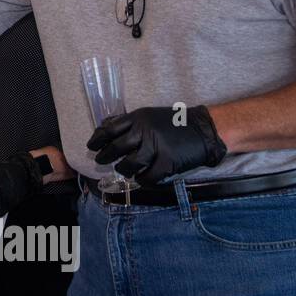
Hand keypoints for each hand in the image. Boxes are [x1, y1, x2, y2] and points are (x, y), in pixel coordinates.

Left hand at [87, 105, 226, 184]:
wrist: (205, 129)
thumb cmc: (175, 123)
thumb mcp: (150, 116)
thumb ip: (130, 122)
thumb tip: (105, 127)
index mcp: (139, 118)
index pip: (109, 129)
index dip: (97, 139)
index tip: (91, 146)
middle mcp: (145, 131)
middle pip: (116, 148)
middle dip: (104, 156)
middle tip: (100, 161)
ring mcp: (156, 147)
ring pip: (129, 164)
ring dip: (123, 169)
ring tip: (123, 170)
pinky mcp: (167, 162)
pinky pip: (148, 176)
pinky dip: (142, 180)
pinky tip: (141, 179)